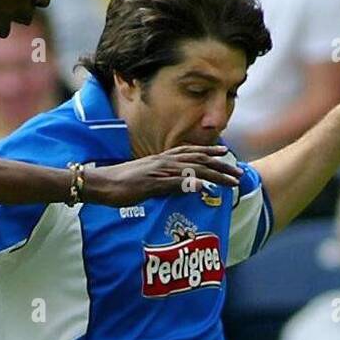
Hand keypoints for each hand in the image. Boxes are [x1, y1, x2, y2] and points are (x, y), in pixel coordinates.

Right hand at [84, 145, 240, 205]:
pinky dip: (190, 183)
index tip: (227, 154)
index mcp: (162, 160)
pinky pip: (174, 183)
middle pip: (198, 160)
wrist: (99, 184)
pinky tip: (204, 187)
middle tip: (240, 173)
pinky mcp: (151, 184)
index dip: (210, 153)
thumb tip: (179, 185)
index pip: (190, 152)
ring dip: (214, 175)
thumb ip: (164, 182)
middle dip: (221, 166)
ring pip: (192, 170)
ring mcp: (159, 172)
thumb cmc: (119, 185)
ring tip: (232, 181)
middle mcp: (163, 161)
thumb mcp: (146, 182)